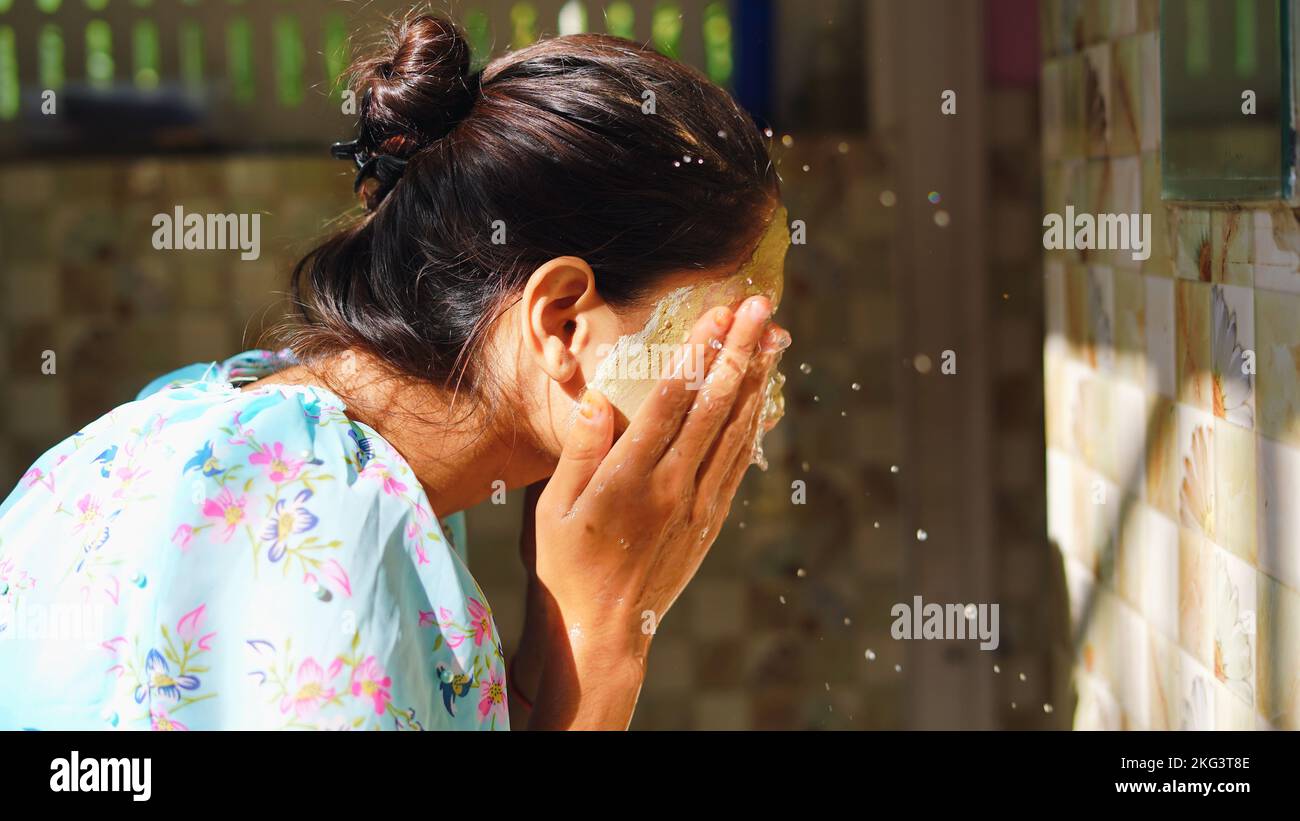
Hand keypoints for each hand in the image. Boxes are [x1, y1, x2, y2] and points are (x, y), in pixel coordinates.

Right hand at [527, 296, 787, 727]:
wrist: (601, 634)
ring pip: (736, 431)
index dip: (697, 353)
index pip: (671, 401)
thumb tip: (597, 399)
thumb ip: (578, 452)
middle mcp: (672, 487)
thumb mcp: (551, 510)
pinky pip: (739, 464)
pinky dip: (754, 426)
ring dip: (757, 380)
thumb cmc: (564, 568)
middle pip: (714, 406)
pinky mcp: (709, 522)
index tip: (715, 314)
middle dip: (739, 350)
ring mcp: (697, 505)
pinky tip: (764, 399)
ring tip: (774, 338)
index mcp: (629, 479)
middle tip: (758, 307)